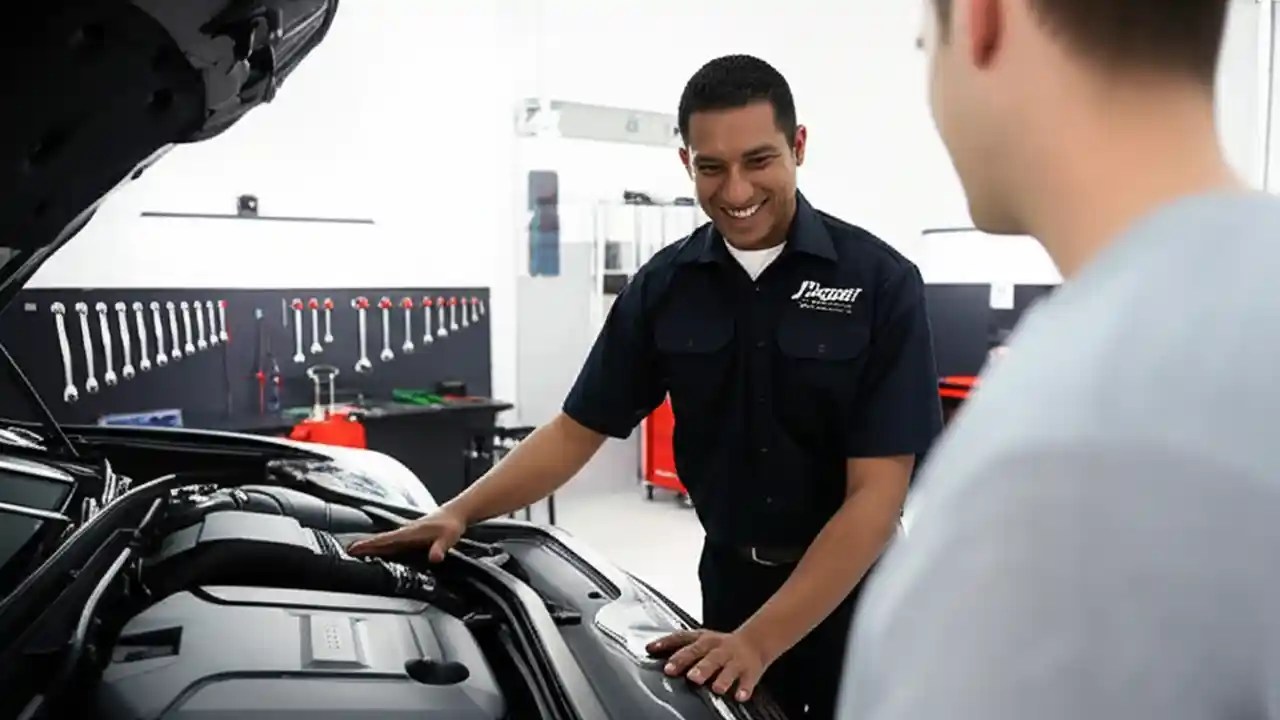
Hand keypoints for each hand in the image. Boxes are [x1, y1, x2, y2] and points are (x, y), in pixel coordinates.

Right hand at [346, 507, 465, 561]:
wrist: (455, 514)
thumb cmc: (451, 525)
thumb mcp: (448, 538)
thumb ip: (440, 548)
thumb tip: (435, 558)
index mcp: (409, 533)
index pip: (385, 540)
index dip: (369, 545)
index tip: (354, 548)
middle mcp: (404, 533)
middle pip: (380, 541)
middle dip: (363, 545)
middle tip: (346, 551)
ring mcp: (406, 534)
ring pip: (384, 541)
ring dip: (370, 546)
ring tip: (355, 552)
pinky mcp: (409, 537)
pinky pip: (391, 542)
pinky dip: (381, 546)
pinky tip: (377, 552)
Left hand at [646, 629, 769, 701]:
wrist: (754, 643)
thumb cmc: (720, 645)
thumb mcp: (700, 639)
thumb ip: (678, 645)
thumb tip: (650, 648)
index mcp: (703, 640)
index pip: (683, 639)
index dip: (667, 644)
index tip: (653, 650)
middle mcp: (718, 649)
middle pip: (707, 656)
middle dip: (699, 666)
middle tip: (690, 676)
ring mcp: (735, 660)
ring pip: (728, 669)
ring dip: (722, 678)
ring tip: (716, 688)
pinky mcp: (750, 672)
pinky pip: (747, 681)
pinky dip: (744, 688)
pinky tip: (738, 696)